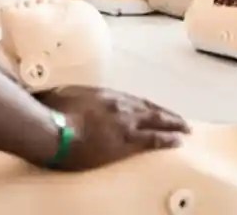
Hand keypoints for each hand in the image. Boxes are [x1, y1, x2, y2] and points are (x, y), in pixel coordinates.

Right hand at [37, 86, 189, 170]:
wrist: (51, 128)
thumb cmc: (51, 111)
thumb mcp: (63, 94)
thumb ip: (72, 96)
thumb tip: (65, 96)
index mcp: (106, 95)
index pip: (134, 101)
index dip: (148, 106)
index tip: (157, 110)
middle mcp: (120, 106)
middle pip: (150, 110)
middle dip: (167, 115)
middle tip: (181, 121)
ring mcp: (125, 123)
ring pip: (156, 123)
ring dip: (173, 126)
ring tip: (185, 130)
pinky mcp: (124, 143)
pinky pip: (151, 140)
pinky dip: (167, 139)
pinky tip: (177, 141)